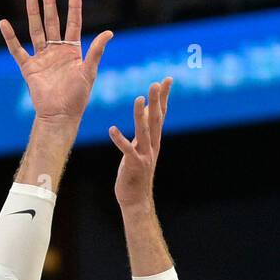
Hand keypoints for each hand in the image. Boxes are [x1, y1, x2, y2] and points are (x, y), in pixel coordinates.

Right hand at [0, 0, 111, 123]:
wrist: (59, 116)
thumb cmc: (77, 98)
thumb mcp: (89, 72)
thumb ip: (96, 51)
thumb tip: (109, 32)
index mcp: (72, 51)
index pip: (73, 24)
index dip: (74, 8)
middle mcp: (57, 52)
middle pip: (52, 23)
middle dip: (50, 5)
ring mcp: (42, 58)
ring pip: (36, 31)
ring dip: (33, 14)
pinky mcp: (29, 68)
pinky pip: (17, 50)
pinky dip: (10, 37)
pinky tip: (4, 23)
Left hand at [109, 78, 172, 208]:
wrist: (136, 199)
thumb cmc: (136, 173)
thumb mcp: (141, 147)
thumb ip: (144, 129)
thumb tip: (146, 109)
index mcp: (154, 141)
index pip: (161, 115)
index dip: (164, 97)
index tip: (167, 80)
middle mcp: (152, 146)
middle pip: (156, 120)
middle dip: (156, 101)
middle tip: (156, 83)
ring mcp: (144, 156)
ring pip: (143, 132)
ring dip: (140, 115)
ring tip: (139, 98)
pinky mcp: (133, 165)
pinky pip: (126, 151)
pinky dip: (119, 140)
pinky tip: (112, 129)